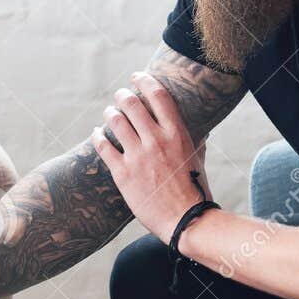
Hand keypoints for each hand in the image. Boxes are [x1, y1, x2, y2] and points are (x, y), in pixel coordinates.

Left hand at [93, 72, 210, 240]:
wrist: (186, 221)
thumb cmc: (195, 191)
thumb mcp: (198, 160)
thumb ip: (194, 141)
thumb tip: (202, 131)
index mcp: (177, 134)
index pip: (158, 95)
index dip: (144, 80)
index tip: (137, 77)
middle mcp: (156, 140)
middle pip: (131, 102)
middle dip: (122, 95)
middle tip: (120, 96)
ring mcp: (138, 156)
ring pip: (114, 120)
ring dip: (109, 113)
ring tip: (109, 113)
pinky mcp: (123, 173)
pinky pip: (103, 145)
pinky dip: (98, 135)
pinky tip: (97, 134)